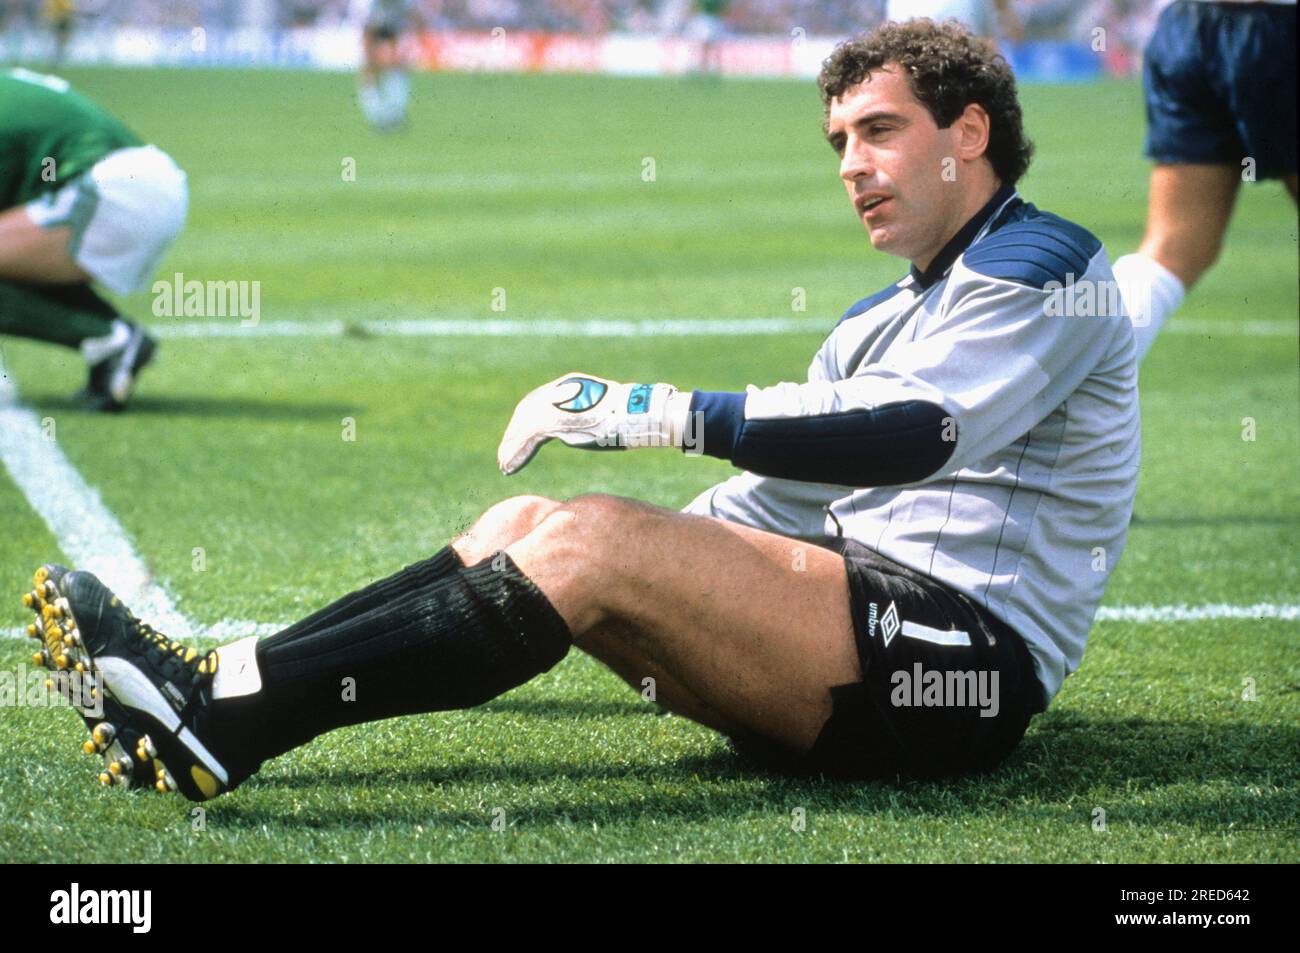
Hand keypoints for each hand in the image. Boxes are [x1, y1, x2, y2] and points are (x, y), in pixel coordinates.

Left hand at [497, 371, 688, 474]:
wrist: (640, 415)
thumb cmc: (629, 418)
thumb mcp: (601, 414)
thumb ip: (587, 418)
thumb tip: (591, 429)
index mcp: (570, 385)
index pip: (538, 401)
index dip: (524, 422)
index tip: (519, 439)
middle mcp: (560, 389)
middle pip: (526, 410)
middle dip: (513, 434)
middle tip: (505, 455)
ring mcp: (558, 403)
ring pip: (523, 424)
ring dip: (511, 446)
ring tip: (504, 465)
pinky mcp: (557, 419)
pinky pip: (528, 436)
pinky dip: (516, 452)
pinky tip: (509, 467)